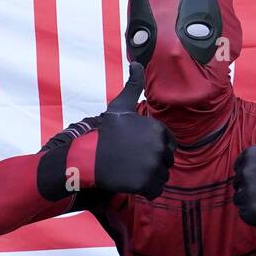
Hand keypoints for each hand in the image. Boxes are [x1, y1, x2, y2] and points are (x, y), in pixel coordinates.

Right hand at [92, 62, 174, 197]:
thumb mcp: (120, 107)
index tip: (136, 148)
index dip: (153, 149)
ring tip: (130, 171)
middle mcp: (159, 147)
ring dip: (148, 178)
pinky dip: (145, 191)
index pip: (168, 146)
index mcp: (158, 129)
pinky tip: (130, 182)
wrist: (87, 158)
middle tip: (131, 161)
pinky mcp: (147, 184)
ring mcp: (153, 166)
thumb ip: (133, 86)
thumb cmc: (105, 133)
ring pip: (161, 178)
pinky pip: (155, 192)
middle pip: (166, 162)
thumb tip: (137, 62)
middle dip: (151, 164)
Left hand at [231, 87, 255, 225]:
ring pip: (240, 201)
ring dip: (253, 203)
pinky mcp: (255, 209)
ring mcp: (251, 190)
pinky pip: (245, 216)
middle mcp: (247, 170)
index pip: (240, 168)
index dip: (254, 173)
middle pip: (239, 184)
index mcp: (251, 153)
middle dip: (253, 188)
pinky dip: (255, 217)